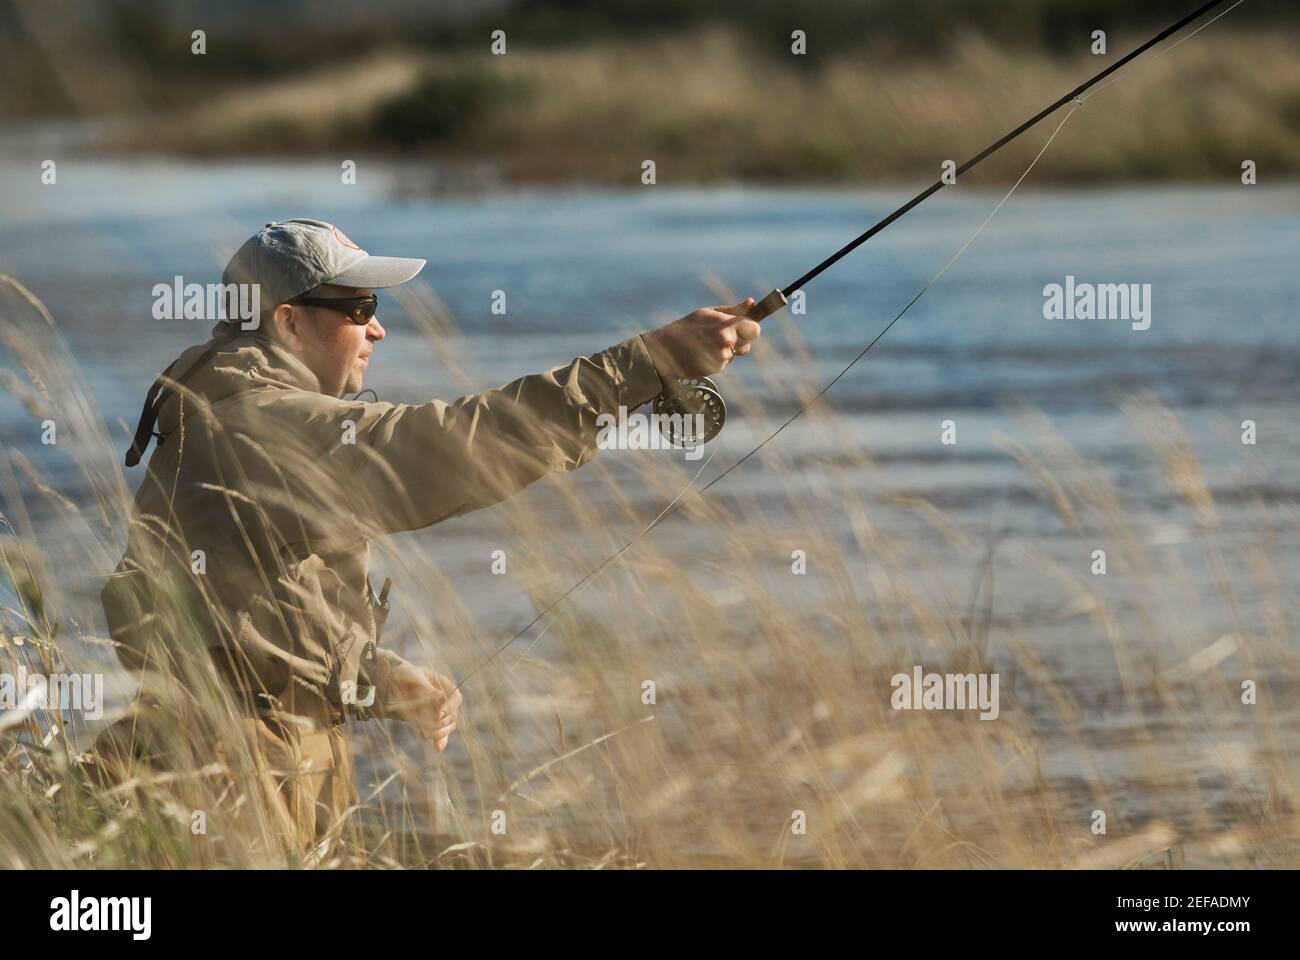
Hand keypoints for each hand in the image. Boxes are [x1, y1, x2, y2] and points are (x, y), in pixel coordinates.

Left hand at [387, 663, 461, 750]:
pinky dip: (439, 741)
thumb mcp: (414, 678)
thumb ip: (426, 689)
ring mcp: (439, 712)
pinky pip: (440, 734)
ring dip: (438, 733)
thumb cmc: (404, 675)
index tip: (438, 712)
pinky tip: (436, 748)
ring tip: (424, 735)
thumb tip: (440, 697)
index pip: (456, 697)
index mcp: (443, 685)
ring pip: (448, 726)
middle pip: (453, 715)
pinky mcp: (431, 722)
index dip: (449, 706)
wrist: (392, 682)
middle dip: (442, 723)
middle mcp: (444, 699)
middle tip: (427, 726)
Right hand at [644, 298, 761, 378]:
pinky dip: (717, 358)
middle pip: (747, 344)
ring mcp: (721, 357)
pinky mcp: (716, 368)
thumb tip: (752, 302)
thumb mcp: (708, 313)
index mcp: (725, 325)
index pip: (754, 329)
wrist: (665, 349)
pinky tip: (703, 353)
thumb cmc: (687, 327)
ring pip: (735, 354)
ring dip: (727, 350)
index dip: (751, 328)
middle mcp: (725, 342)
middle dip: (740, 341)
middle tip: (722, 336)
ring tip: (707, 344)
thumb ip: (732, 310)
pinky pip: (725, 362)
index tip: (745, 327)